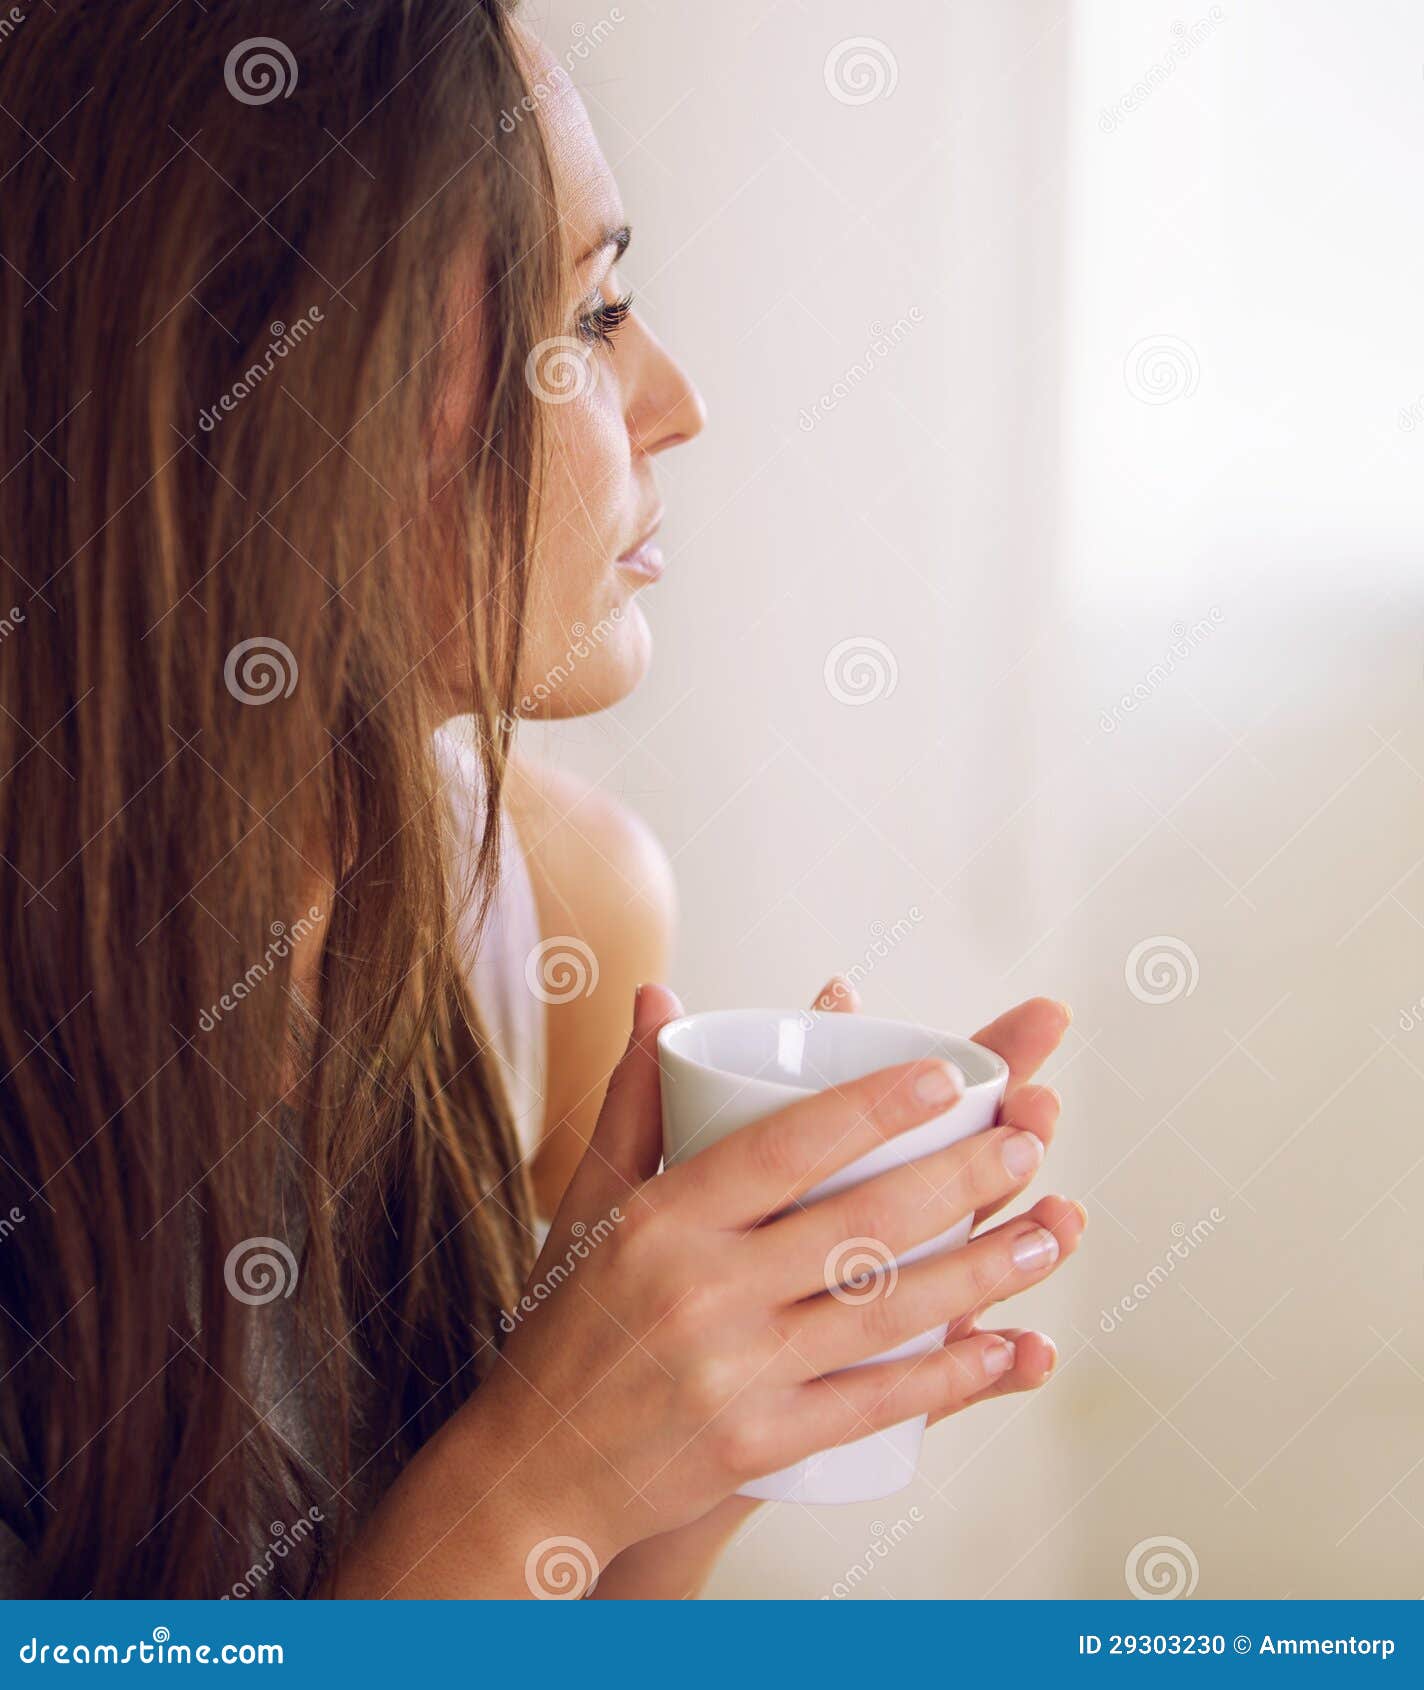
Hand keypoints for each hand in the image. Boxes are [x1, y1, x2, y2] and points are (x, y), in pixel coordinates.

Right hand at [470, 974, 1084, 1572]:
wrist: (531, 1472)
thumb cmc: (567, 1321)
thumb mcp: (585, 1205)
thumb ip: (633, 1099)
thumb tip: (657, 992)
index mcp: (662, 1220)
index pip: (784, 1147)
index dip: (874, 1107)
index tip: (949, 1076)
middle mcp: (700, 1292)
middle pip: (858, 1226)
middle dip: (961, 1179)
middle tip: (1029, 1139)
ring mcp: (734, 1376)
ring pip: (885, 1313)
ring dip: (982, 1272)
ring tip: (1051, 1232)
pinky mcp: (760, 1447)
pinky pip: (875, 1405)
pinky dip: (953, 1377)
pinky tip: (1012, 1349)